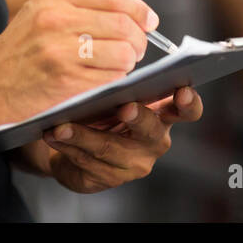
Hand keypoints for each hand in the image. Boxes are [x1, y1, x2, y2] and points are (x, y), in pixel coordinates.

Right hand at [0, 0, 155, 123]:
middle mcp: (57, 19)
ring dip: (129, 61)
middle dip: (139, 39)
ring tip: (119, 65)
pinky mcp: (65, 80)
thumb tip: (136, 14)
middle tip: (136, 48)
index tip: (149, 21)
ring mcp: (61, 50)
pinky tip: (105, 79)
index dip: (139, 9)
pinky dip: (116, 80)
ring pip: (123, 52)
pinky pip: (111, 78)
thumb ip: (82, 6)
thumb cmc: (20, 49)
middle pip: (124, 24)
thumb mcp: (41, 11)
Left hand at [40, 87, 202, 192]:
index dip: (189, 102)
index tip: (182, 91)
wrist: (76, 141)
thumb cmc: (103, 108)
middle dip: (137, 117)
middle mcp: (155, 140)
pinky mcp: (109, 178)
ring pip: (109, 148)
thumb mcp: (116, 93)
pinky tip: (54, 134)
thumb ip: (121, 83)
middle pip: (150, 130)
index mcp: (164, 114)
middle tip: (124, 107)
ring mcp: (134, 164)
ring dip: (82, 135)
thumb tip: (109, 64)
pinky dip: (68, 146)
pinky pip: (88, 162)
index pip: (187, 110)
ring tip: (61, 124)